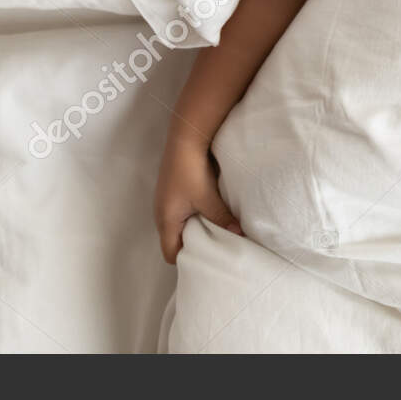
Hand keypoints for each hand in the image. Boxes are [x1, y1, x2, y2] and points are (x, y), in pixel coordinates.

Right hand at [154, 130, 243, 263]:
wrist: (185, 140)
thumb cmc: (191, 171)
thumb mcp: (208, 198)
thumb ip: (222, 219)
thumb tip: (239, 235)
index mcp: (165, 221)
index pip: (170, 253)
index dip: (186, 259)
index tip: (206, 259)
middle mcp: (161, 214)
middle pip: (174, 241)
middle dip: (192, 246)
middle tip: (214, 249)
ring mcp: (166, 203)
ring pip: (179, 226)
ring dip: (194, 229)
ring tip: (214, 232)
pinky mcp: (173, 192)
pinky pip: (181, 214)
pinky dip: (193, 217)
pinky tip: (209, 213)